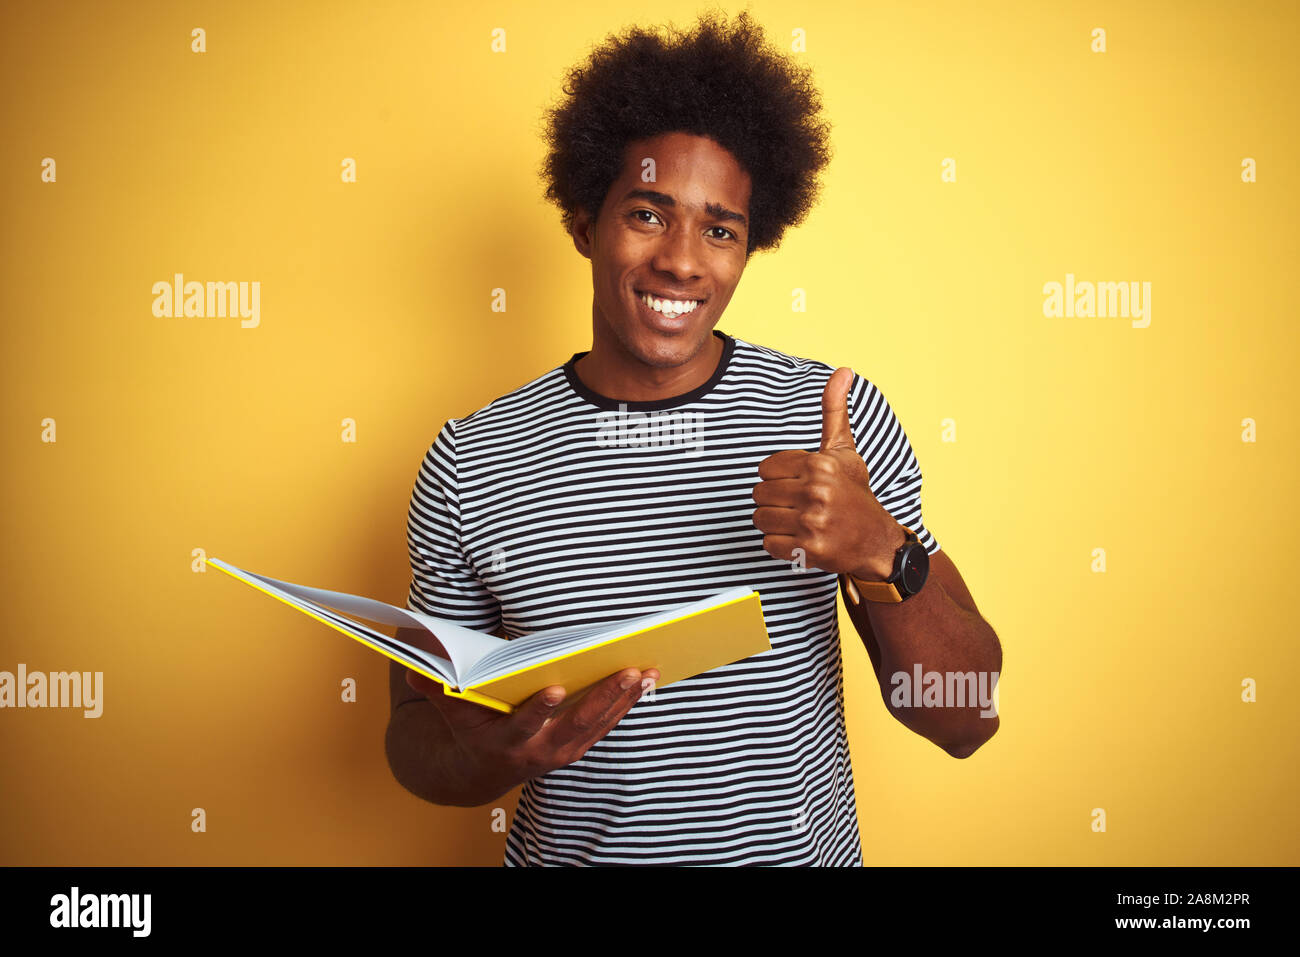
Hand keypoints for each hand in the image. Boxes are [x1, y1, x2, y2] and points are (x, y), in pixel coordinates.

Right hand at [404, 666, 659, 787]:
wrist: (482, 768)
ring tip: (645, 669)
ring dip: (624, 699)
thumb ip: (436, 690)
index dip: (538, 709)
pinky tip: (644, 679)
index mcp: (506, 741)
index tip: (555, 689)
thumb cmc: (469, 727)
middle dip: (605, 697)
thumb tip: (415, 670)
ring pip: (599, 725)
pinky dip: (626, 703)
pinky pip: (606, 724)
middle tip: (628, 671)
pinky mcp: (578, 745)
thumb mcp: (449, 711)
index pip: (524, 725)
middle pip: (577, 724)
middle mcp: (539, 751)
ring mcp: (562, 750)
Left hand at [751, 366, 905, 579]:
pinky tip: (801, 539)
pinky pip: (769, 544)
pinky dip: (780, 545)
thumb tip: (843, 371)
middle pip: (759, 493)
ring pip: (760, 518)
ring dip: (774, 523)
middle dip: (774, 500)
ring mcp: (812, 522)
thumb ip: (834, 411)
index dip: (778, 477)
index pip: (765, 468)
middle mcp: (816, 491)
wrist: (877, 541)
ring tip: (798, 521)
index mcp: (819, 464)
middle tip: (798, 505)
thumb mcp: (844, 451)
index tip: (798, 483)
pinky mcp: (808, 549)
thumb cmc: (855, 493)